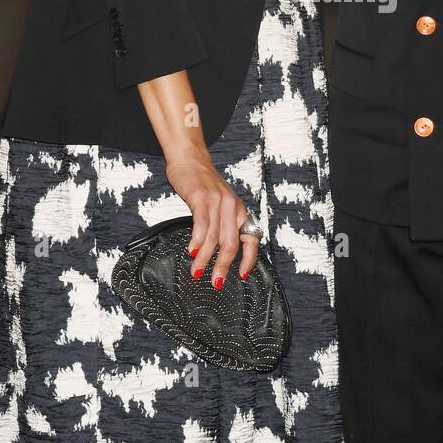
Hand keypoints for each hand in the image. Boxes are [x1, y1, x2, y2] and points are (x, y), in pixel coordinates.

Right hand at [164, 147, 259, 287]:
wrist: (191, 159)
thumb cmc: (204, 184)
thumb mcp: (221, 204)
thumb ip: (223, 225)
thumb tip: (220, 252)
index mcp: (240, 210)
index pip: (251, 239)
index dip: (248, 259)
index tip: (242, 275)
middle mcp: (232, 207)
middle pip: (231, 243)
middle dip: (223, 266)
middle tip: (216, 282)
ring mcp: (217, 202)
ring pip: (214, 238)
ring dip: (205, 258)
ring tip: (197, 272)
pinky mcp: (201, 197)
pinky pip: (201, 224)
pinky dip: (196, 240)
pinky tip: (191, 251)